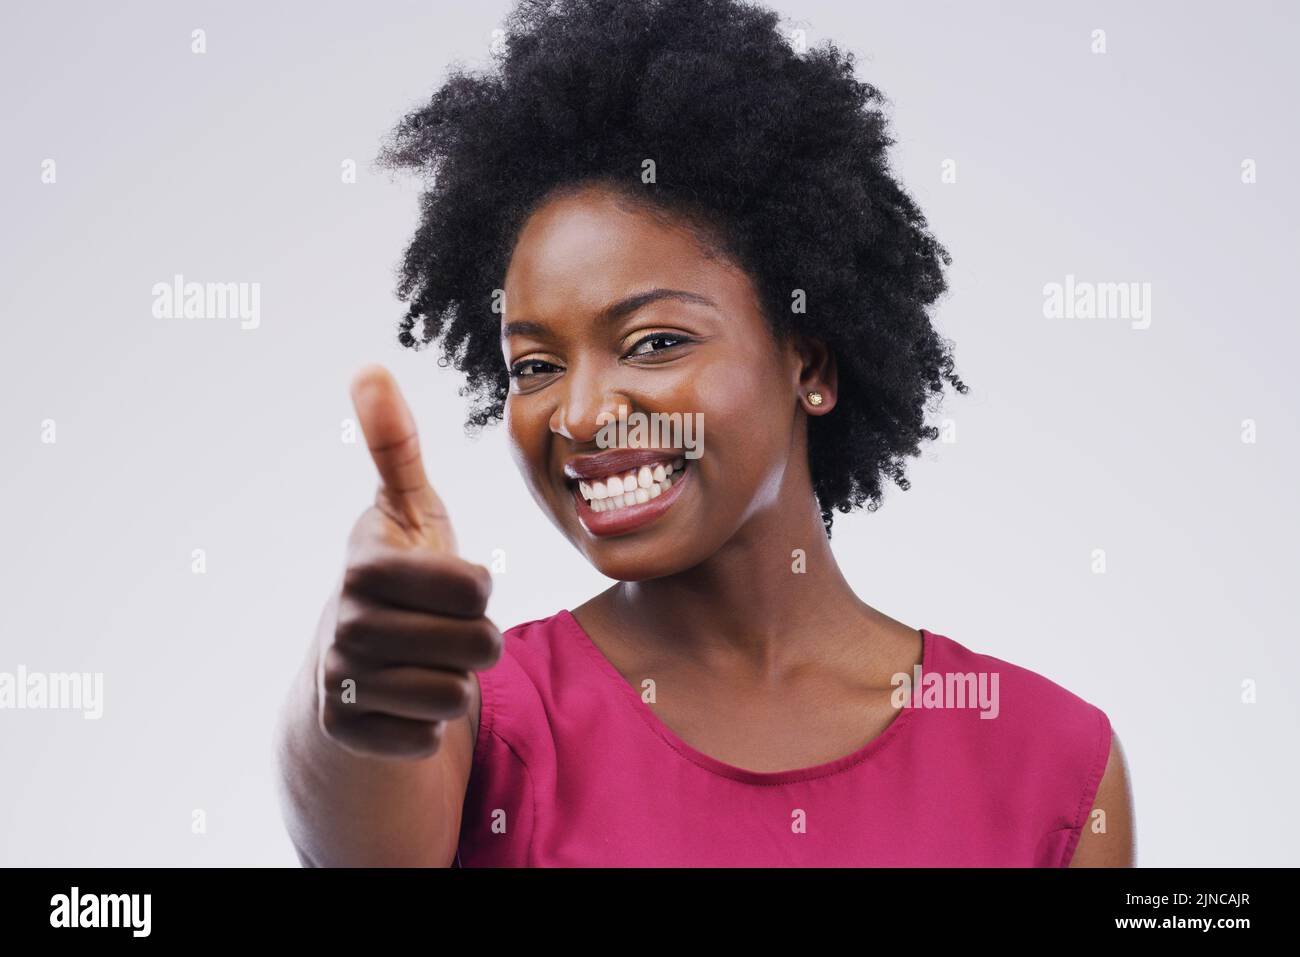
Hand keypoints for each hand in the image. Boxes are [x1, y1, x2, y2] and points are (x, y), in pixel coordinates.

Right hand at [317, 364, 500, 758]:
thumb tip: (369, 367)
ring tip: (426, 661)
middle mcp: (344, 625)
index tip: (452, 583)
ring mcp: (341, 683)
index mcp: (365, 566)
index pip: (477, 588)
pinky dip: (429, 723)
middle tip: (445, 628)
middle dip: (478, 639)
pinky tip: (404, 699)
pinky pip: (429, 738)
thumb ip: (396, 444)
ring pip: (455, 696)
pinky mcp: (345, 734)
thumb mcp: (406, 508)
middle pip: (477, 646)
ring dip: (457, 681)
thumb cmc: (400, 574)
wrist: (351, 659)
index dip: (480, 589)